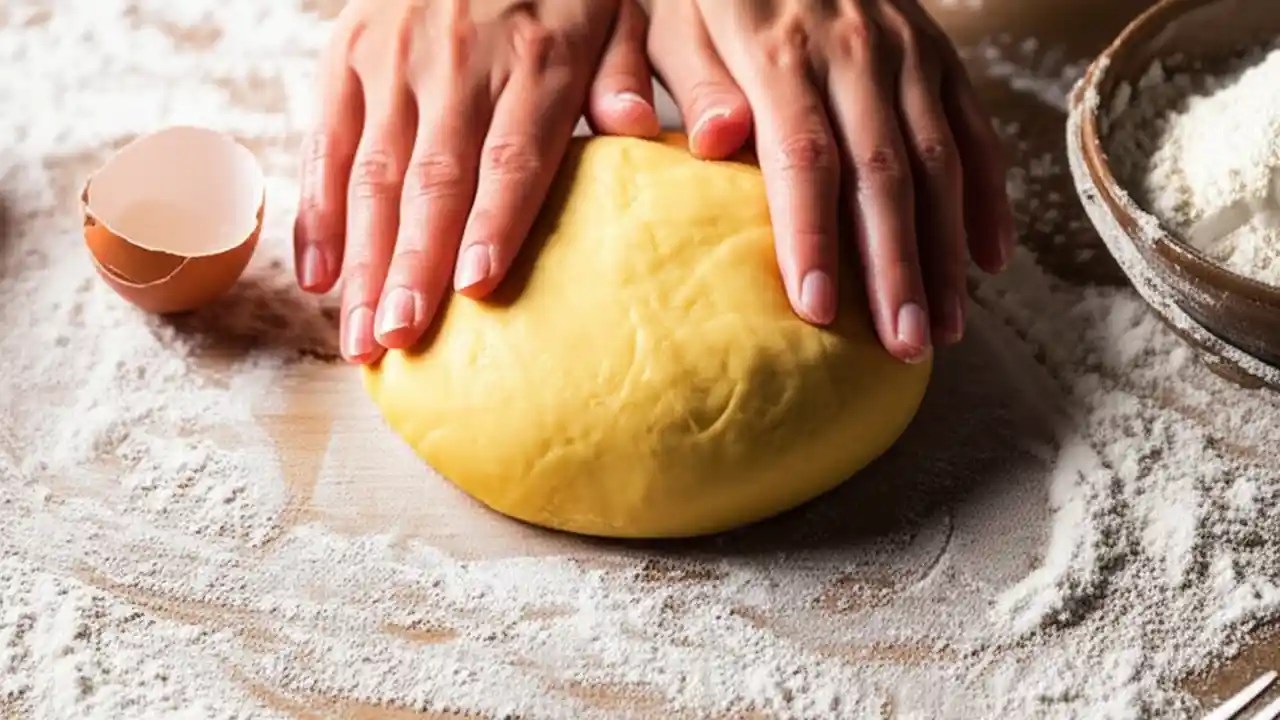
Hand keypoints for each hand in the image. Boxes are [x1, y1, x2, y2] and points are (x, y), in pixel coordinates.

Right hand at [295, 0, 657, 362]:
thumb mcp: (613, 12)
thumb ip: (624, 70)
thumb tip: (634, 125)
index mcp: (537, 58)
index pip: (512, 155)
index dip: (492, 222)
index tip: (473, 288)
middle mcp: (459, 62)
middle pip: (433, 179)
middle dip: (411, 267)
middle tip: (399, 342)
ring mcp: (394, 58)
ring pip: (374, 174)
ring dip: (363, 262)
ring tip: (361, 339)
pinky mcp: (347, 54)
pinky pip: (326, 143)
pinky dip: (317, 212)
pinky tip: (319, 275)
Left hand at [647, 0, 1014, 362]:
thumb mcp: (679, 19)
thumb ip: (693, 81)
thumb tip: (714, 146)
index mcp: (780, 52)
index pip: (804, 157)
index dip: (814, 236)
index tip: (818, 310)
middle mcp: (855, 53)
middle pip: (883, 174)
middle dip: (895, 269)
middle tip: (902, 346)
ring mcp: (907, 52)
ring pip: (938, 162)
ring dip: (945, 252)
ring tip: (944, 328)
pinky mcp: (939, 54)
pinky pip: (974, 131)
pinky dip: (987, 198)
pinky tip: (988, 261)